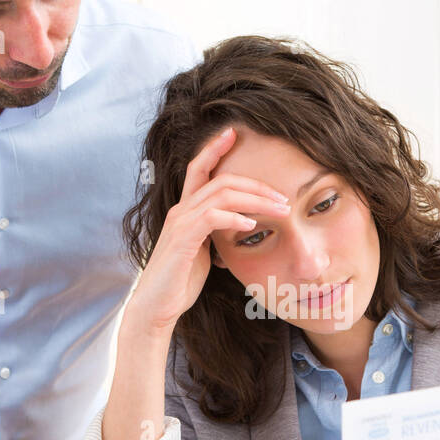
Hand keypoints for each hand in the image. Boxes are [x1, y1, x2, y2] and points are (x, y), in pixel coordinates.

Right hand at [125, 127, 289, 333]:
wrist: (156, 307)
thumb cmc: (180, 282)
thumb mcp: (204, 252)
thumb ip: (216, 234)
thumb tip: (240, 225)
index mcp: (186, 210)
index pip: (199, 168)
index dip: (214, 148)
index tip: (234, 133)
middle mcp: (181, 210)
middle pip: (220, 179)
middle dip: (255, 184)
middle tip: (282, 196)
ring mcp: (180, 223)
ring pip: (220, 194)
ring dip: (255, 200)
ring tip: (279, 210)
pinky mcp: (182, 239)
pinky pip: (211, 218)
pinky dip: (235, 218)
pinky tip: (251, 227)